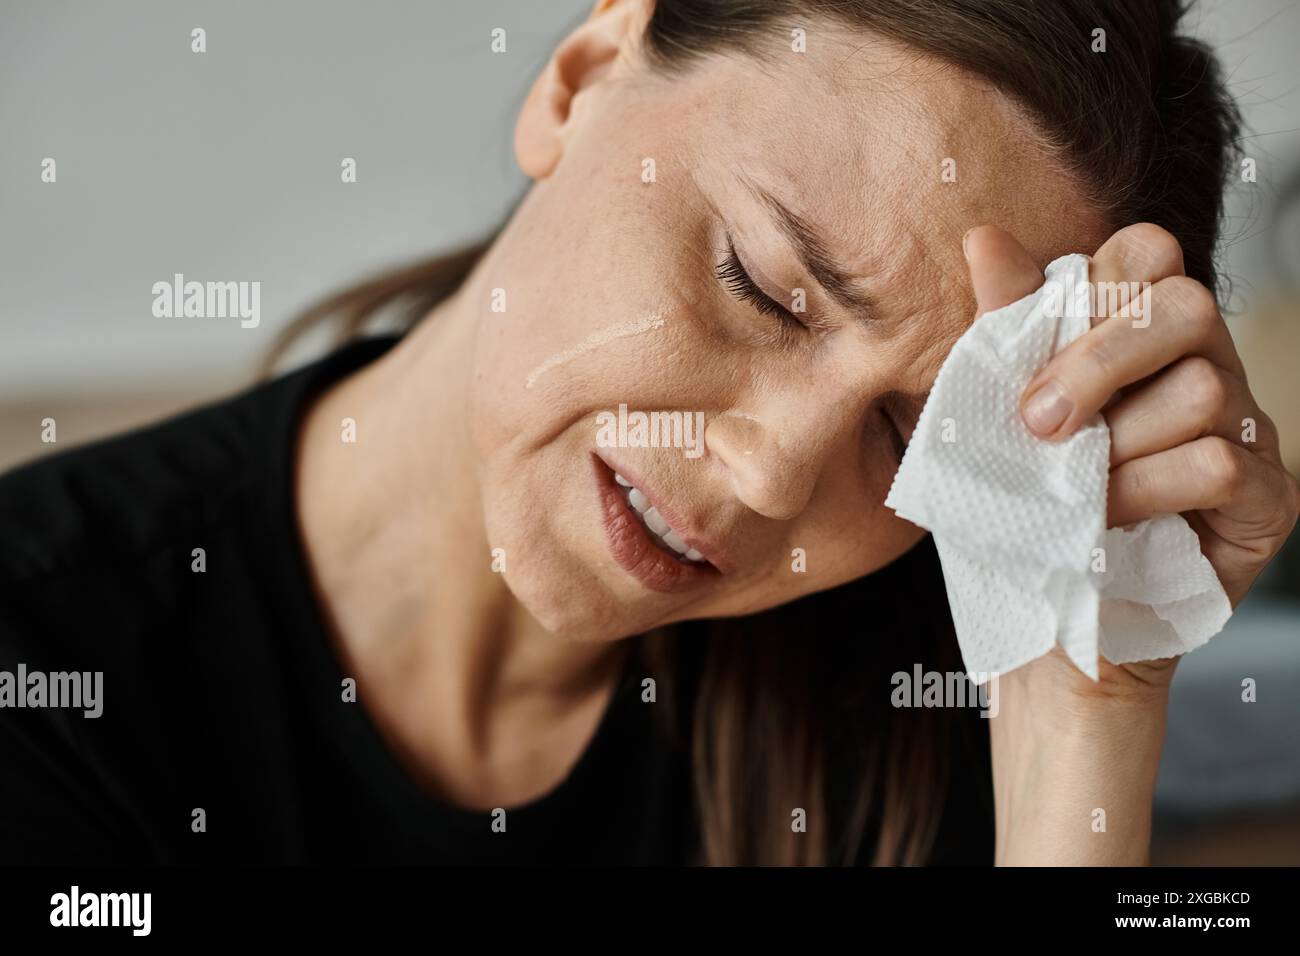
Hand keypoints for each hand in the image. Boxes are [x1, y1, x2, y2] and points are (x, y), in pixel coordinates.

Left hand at [963, 223, 1299, 863]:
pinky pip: (1220, 460)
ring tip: (1074, 494)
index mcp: (1136, 340)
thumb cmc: (1018, 516)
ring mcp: (1244, 430)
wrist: (1041, 625)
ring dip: (1114, 447)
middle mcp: (1201, 371)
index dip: (1095, 287)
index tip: (1031, 356)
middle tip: (1036, 424)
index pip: (1146, 255)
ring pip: (1201, 388)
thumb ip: (1003, 328)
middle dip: (1098, 359)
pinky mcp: (1268, 497)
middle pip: (1186, 304)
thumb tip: (984, 235)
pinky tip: (1109, 524)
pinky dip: (1147, 491)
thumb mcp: (992, 419)